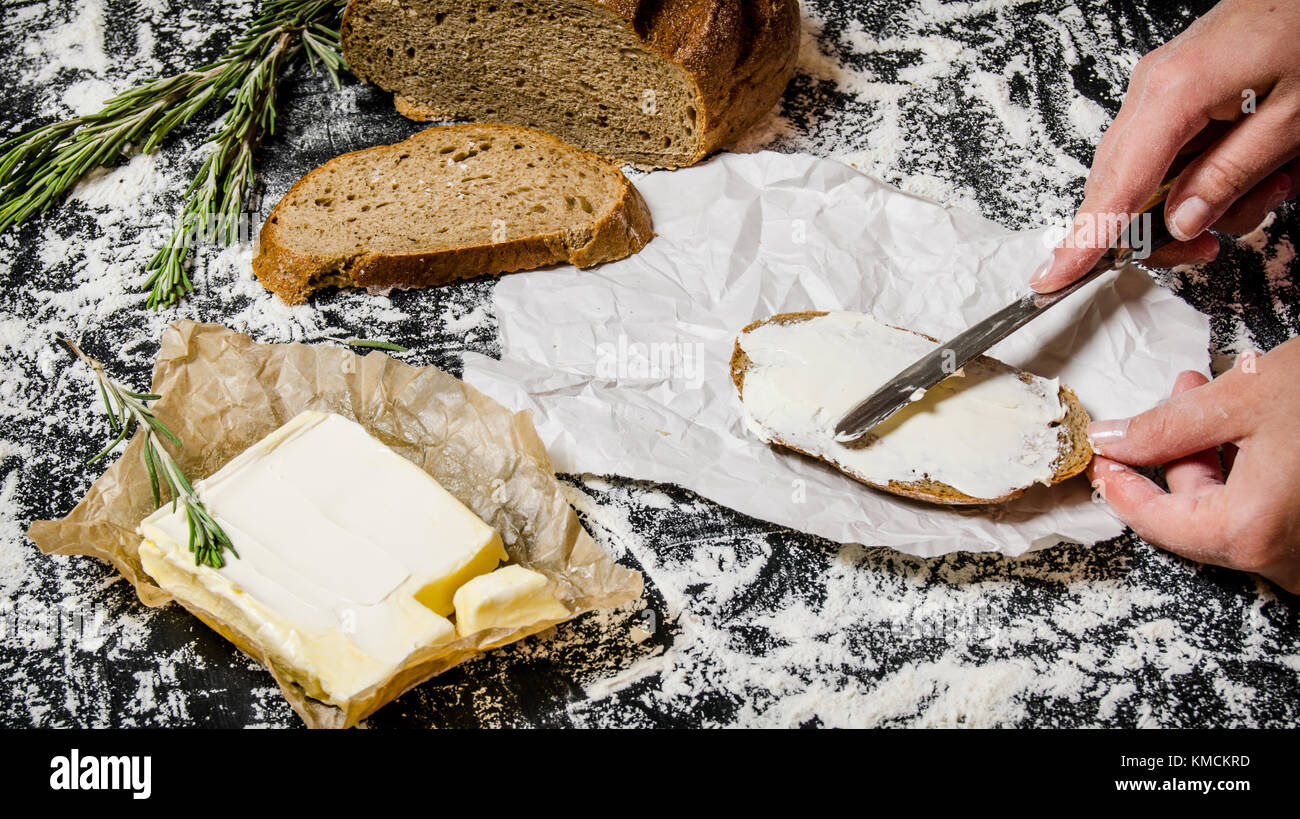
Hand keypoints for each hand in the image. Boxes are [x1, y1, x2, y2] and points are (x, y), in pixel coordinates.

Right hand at [1031, 0, 1299, 291]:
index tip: (1052, 278)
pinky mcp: (1178, 88)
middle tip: (1213, 248)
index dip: (1083, 241)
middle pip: (1122, 187)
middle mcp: (1153, 88)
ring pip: (1148, 175)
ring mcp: (1161, 86)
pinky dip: (1207, 172)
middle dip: (1163, 228)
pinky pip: (1169, 151)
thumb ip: (1230, 177)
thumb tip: (1181, 223)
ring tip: (1275, 179)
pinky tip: (1259, 162)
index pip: (1113, 188)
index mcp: (1173, 92)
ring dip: (1203, 197)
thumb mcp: (1292, 120)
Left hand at [1087, 337, 1299, 593]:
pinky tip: (1250, 424)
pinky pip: (1272, 513)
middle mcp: (1286, 559)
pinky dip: (1251, 472)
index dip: (1119, 486)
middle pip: (1196, 518)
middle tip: (1168, 402)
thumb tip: (1113, 442)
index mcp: (1252, 530)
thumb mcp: (1244, 397)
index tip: (1101, 458)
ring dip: (1212, 456)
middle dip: (1174, 455)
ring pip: (1235, 512)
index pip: (1155, 522)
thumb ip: (1166, 427)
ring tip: (1207, 394)